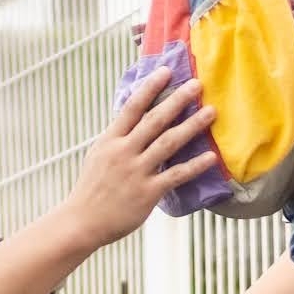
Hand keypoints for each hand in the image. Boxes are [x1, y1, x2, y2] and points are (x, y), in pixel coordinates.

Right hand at [68, 68, 218, 240]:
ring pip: (168, 142)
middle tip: (197, 85)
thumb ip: (118, 138)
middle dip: (177, 100)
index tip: (166, 72)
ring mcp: (136, 171)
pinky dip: (194, 165)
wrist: (82, 222)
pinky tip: (211, 157)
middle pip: (154, 120)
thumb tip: (134, 117)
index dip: (150, 88)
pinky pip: (176, 175)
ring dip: (191, 126)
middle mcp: (123, 152)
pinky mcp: (147, 192)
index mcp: (110, 140)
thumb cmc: (92, 188)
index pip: (132, 108)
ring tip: (211, 112)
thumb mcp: (99, 155)